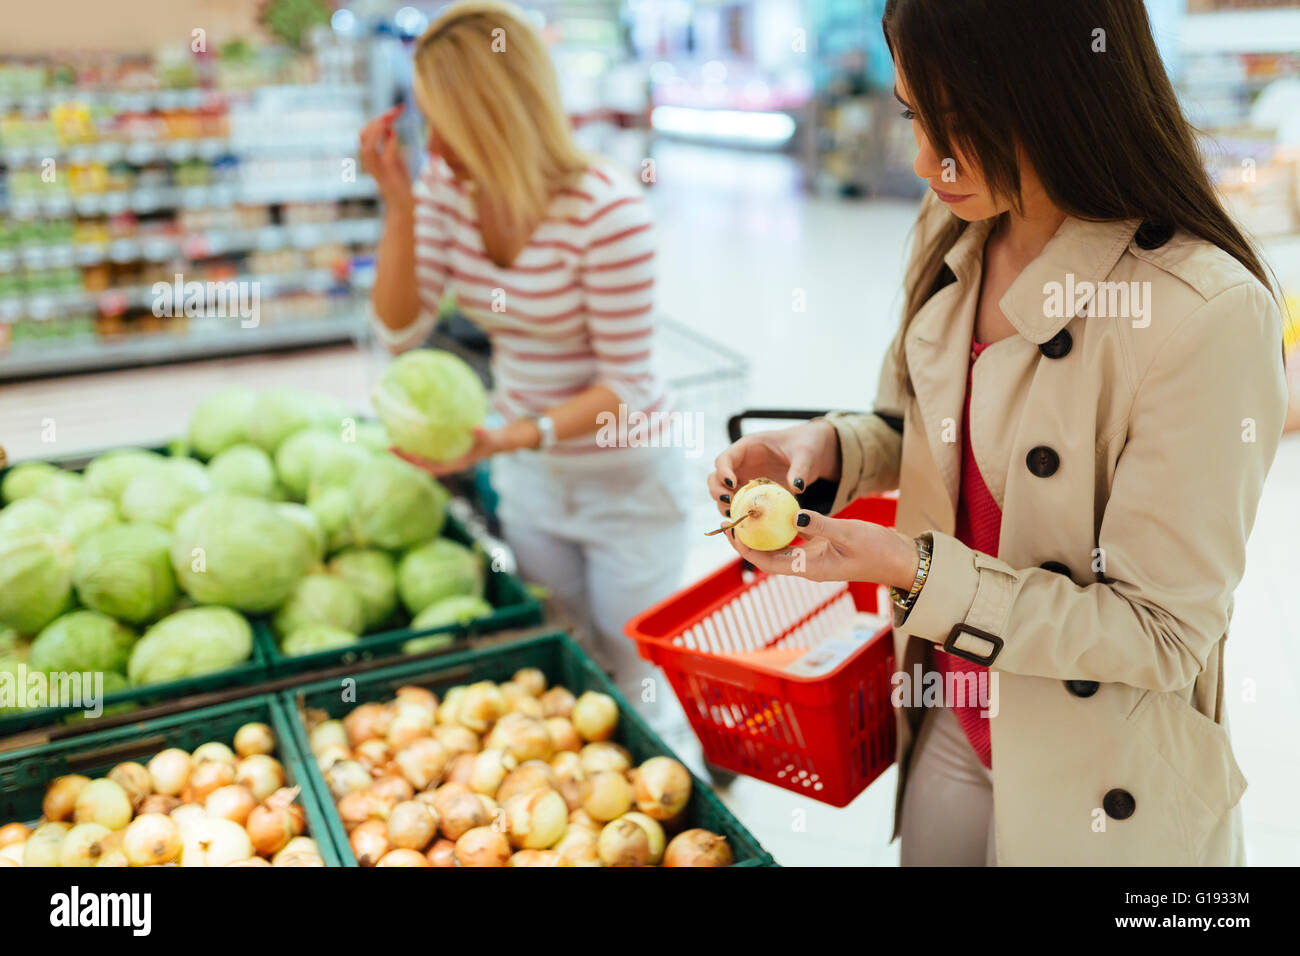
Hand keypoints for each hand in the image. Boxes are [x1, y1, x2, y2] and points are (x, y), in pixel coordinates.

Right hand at [359, 105, 412, 209]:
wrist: (404, 203)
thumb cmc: (400, 182)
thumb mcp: (395, 158)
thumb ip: (390, 144)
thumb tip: (389, 129)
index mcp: (370, 156)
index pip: (368, 131)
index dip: (380, 118)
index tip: (397, 109)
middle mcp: (369, 162)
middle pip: (363, 135)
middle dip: (378, 120)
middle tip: (395, 111)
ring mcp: (375, 170)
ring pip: (366, 147)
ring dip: (376, 131)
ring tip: (388, 119)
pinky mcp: (385, 177)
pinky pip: (381, 157)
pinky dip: (387, 144)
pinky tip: (394, 135)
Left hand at [391, 421, 539, 476]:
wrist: (499, 442)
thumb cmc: (494, 441)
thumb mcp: (491, 438)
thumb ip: (484, 434)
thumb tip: (474, 427)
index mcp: (455, 464)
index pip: (432, 468)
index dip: (416, 464)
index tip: (403, 456)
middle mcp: (447, 462)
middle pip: (422, 464)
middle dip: (406, 458)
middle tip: (389, 446)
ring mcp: (446, 456)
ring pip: (423, 457)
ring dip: (408, 450)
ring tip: (393, 438)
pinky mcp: (446, 449)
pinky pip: (429, 446)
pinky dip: (418, 440)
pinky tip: (410, 429)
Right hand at [707, 420, 840, 516]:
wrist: (813, 452)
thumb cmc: (807, 445)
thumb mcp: (806, 454)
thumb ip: (800, 468)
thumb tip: (797, 487)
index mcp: (748, 447)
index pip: (726, 458)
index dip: (723, 471)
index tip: (732, 483)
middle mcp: (741, 464)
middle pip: (716, 477)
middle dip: (717, 491)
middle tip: (728, 503)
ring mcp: (744, 479)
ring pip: (723, 493)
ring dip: (724, 505)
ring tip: (734, 515)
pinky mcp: (751, 493)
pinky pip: (739, 504)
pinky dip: (738, 513)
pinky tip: (746, 522)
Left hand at [724, 510, 919, 589]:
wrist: (901, 560)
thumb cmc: (879, 550)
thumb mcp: (849, 533)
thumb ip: (820, 524)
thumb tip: (794, 513)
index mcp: (809, 568)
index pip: (766, 562)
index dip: (746, 549)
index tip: (732, 531)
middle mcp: (806, 565)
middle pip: (767, 555)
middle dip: (748, 539)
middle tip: (731, 518)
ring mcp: (813, 557)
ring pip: (779, 546)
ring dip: (762, 532)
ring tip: (746, 513)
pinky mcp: (821, 547)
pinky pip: (794, 538)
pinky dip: (781, 526)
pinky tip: (774, 510)